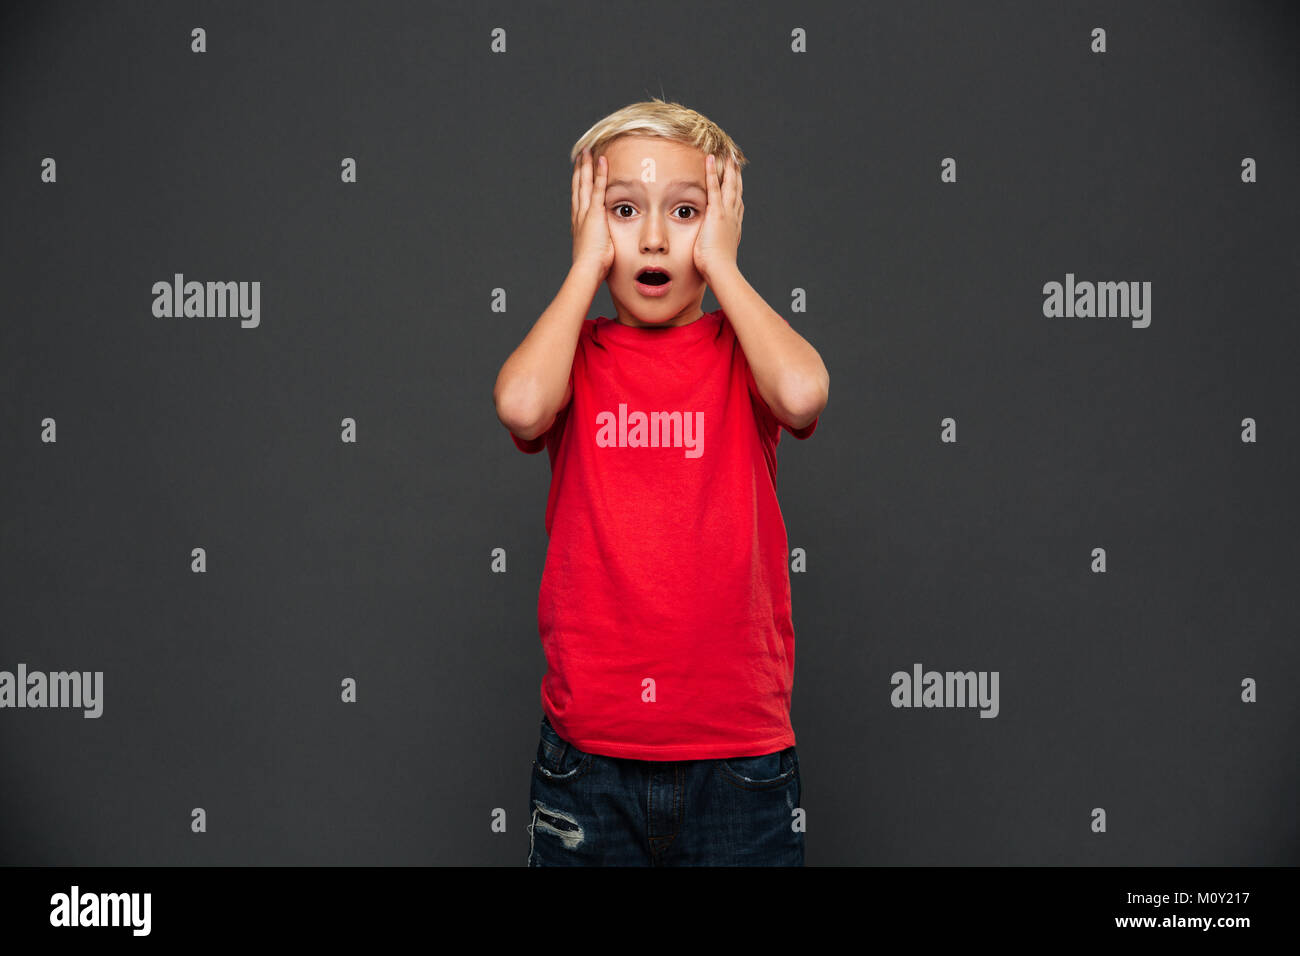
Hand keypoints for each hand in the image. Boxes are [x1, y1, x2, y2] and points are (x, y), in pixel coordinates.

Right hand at [571, 147, 614, 278]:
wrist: (587, 268)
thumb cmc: (593, 267)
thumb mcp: (596, 252)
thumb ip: (601, 245)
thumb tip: (609, 248)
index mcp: (579, 224)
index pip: (579, 199)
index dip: (578, 185)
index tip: (580, 174)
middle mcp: (579, 215)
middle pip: (578, 187)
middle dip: (580, 170)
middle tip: (580, 156)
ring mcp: (586, 212)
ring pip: (585, 183)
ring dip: (587, 166)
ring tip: (587, 152)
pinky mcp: (595, 212)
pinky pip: (599, 187)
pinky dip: (600, 172)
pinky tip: (602, 160)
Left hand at [692, 153, 741, 281]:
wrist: (721, 270)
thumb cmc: (716, 269)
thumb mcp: (716, 256)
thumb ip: (713, 250)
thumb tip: (708, 256)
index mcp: (733, 227)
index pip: (736, 205)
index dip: (737, 192)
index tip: (737, 183)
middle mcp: (733, 217)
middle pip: (736, 192)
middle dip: (736, 176)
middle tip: (736, 162)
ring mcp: (726, 213)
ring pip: (729, 185)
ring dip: (728, 169)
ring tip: (728, 156)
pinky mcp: (716, 212)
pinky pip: (714, 187)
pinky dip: (712, 172)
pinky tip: (710, 159)